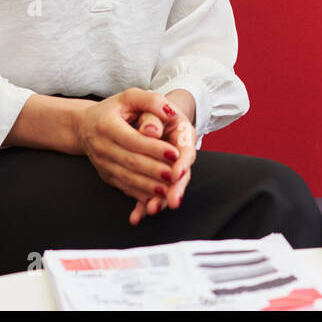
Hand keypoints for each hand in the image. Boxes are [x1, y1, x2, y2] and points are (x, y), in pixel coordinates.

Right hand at [76, 88, 180, 221]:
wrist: (84, 126)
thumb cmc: (113, 110)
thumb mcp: (129, 97)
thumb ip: (151, 101)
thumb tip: (171, 113)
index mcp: (106, 125)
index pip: (133, 140)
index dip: (154, 148)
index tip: (174, 154)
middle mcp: (101, 146)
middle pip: (131, 162)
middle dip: (154, 171)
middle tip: (175, 176)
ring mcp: (102, 164)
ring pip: (128, 178)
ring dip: (149, 187)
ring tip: (168, 190)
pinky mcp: (106, 176)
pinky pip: (125, 187)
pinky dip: (141, 195)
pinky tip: (156, 198)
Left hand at [128, 107, 196, 224]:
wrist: (140, 115)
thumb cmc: (146, 109)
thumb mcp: (149, 104)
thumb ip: (152, 112)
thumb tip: (149, 131)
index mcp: (182, 133)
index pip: (186, 150)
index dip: (182, 163)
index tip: (177, 173)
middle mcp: (177, 153)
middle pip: (180, 174)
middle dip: (175, 189)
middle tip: (171, 201)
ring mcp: (167, 167)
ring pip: (165, 187)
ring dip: (159, 200)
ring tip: (151, 209)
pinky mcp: (153, 177)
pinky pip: (149, 193)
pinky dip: (142, 205)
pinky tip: (135, 217)